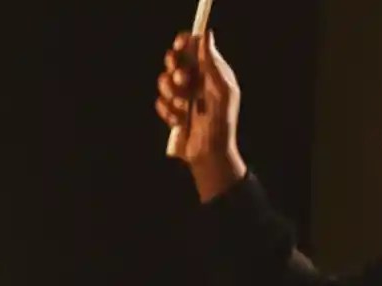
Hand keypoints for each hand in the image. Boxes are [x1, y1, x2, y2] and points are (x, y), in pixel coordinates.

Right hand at [155, 30, 246, 201]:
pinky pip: (159, 103)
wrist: (210, 154)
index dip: (184, 43)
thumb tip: (206, 35)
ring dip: (172, 95)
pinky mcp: (171, 111)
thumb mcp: (222, 91)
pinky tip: (180, 122)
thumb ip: (213, 64)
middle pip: (174, 60)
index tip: (179, 46)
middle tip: (184, 83)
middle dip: (175, 71)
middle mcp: (196, 81)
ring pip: (163, 81)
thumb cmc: (222, 124)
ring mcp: (182, 96)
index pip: (193, 47)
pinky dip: (168, 113)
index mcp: (211, 72)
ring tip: (183, 109)